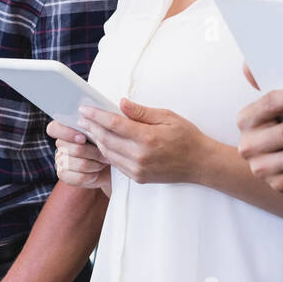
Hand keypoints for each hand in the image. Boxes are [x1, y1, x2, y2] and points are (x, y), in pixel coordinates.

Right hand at [47, 119, 109, 191]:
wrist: (112, 165)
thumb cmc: (107, 144)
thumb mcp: (102, 133)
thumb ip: (94, 127)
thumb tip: (91, 126)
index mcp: (65, 129)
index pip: (53, 128)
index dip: (66, 133)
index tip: (83, 138)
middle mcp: (60, 144)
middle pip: (74, 149)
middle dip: (94, 152)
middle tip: (105, 152)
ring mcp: (60, 161)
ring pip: (80, 164)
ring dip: (96, 164)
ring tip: (103, 162)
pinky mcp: (63, 175)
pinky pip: (79, 177)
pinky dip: (92, 175)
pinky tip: (96, 172)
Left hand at [75, 99, 207, 184]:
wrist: (200, 164)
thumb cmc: (186, 137)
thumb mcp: (167, 117)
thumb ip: (141, 112)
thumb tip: (121, 103)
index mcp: (147, 138)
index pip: (114, 124)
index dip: (96, 115)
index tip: (85, 109)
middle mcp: (140, 156)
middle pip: (106, 139)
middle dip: (92, 127)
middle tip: (82, 117)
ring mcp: (138, 169)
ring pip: (108, 153)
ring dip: (97, 140)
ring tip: (90, 128)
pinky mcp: (138, 178)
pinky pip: (116, 164)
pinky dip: (108, 152)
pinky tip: (104, 142)